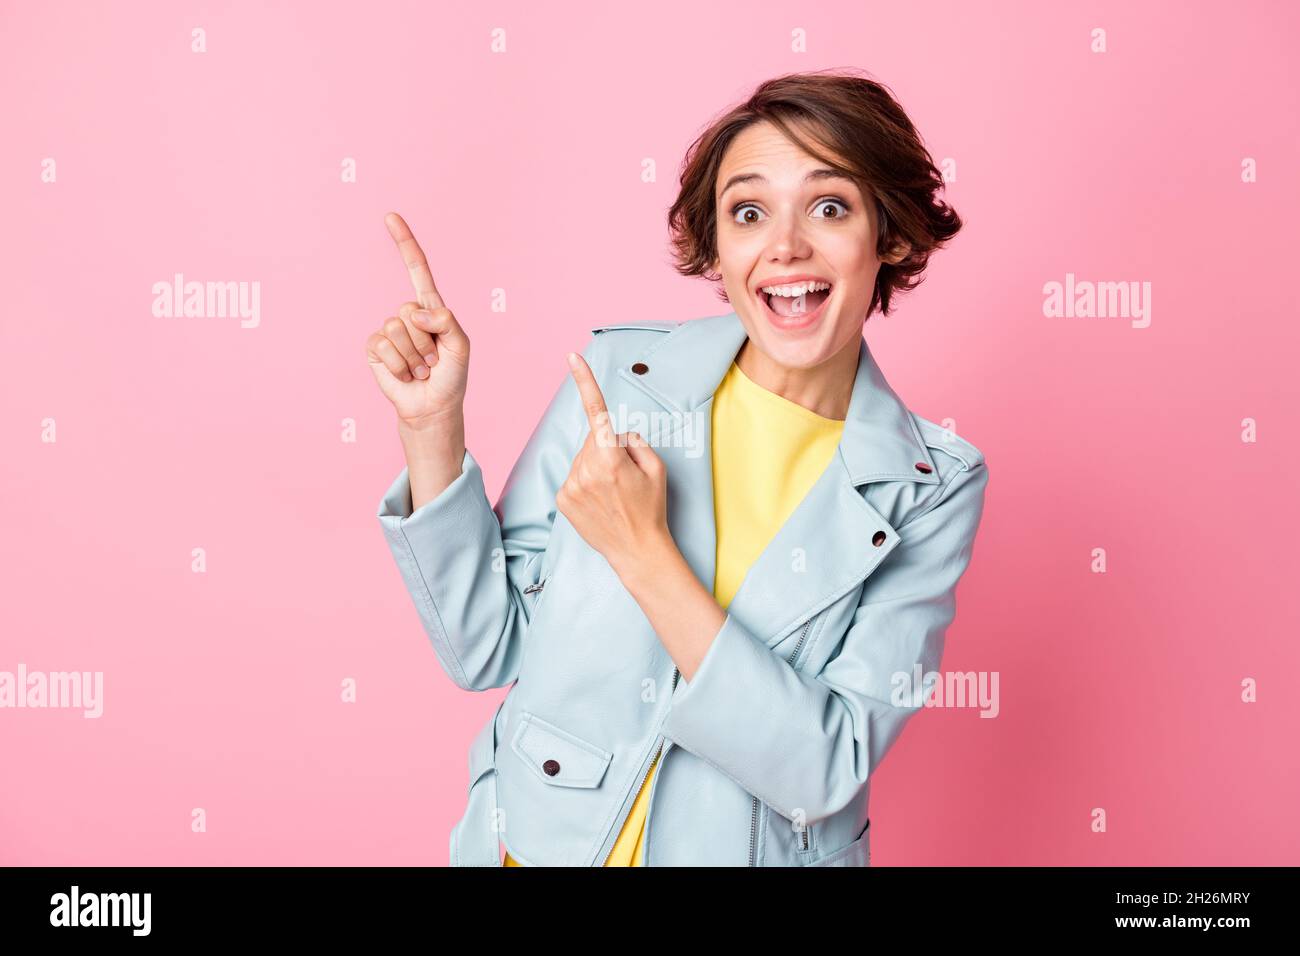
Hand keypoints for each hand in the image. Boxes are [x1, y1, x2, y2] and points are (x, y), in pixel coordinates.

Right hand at [364, 212, 470, 430]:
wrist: (432, 406)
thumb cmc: (450, 376)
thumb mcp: (461, 347)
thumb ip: (446, 322)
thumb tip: (414, 311)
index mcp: (430, 309)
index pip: (417, 270)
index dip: (404, 243)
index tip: (391, 217)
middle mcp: (408, 315)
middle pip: (408, 310)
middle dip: (425, 341)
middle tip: (433, 360)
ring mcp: (389, 331)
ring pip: (396, 330)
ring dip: (413, 357)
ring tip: (420, 368)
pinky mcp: (375, 349)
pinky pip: (382, 346)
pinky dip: (398, 365)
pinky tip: (405, 374)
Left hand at [556, 352, 670, 577]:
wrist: (637, 551)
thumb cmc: (651, 509)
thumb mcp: (656, 469)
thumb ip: (635, 441)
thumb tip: (617, 433)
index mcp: (610, 459)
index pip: (597, 412)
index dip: (584, 381)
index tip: (572, 357)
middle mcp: (586, 470)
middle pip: (594, 440)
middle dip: (608, 448)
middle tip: (625, 476)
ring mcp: (570, 486)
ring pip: (582, 458)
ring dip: (596, 466)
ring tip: (613, 492)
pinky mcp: (562, 499)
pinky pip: (574, 476)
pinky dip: (585, 481)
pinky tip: (599, 500)